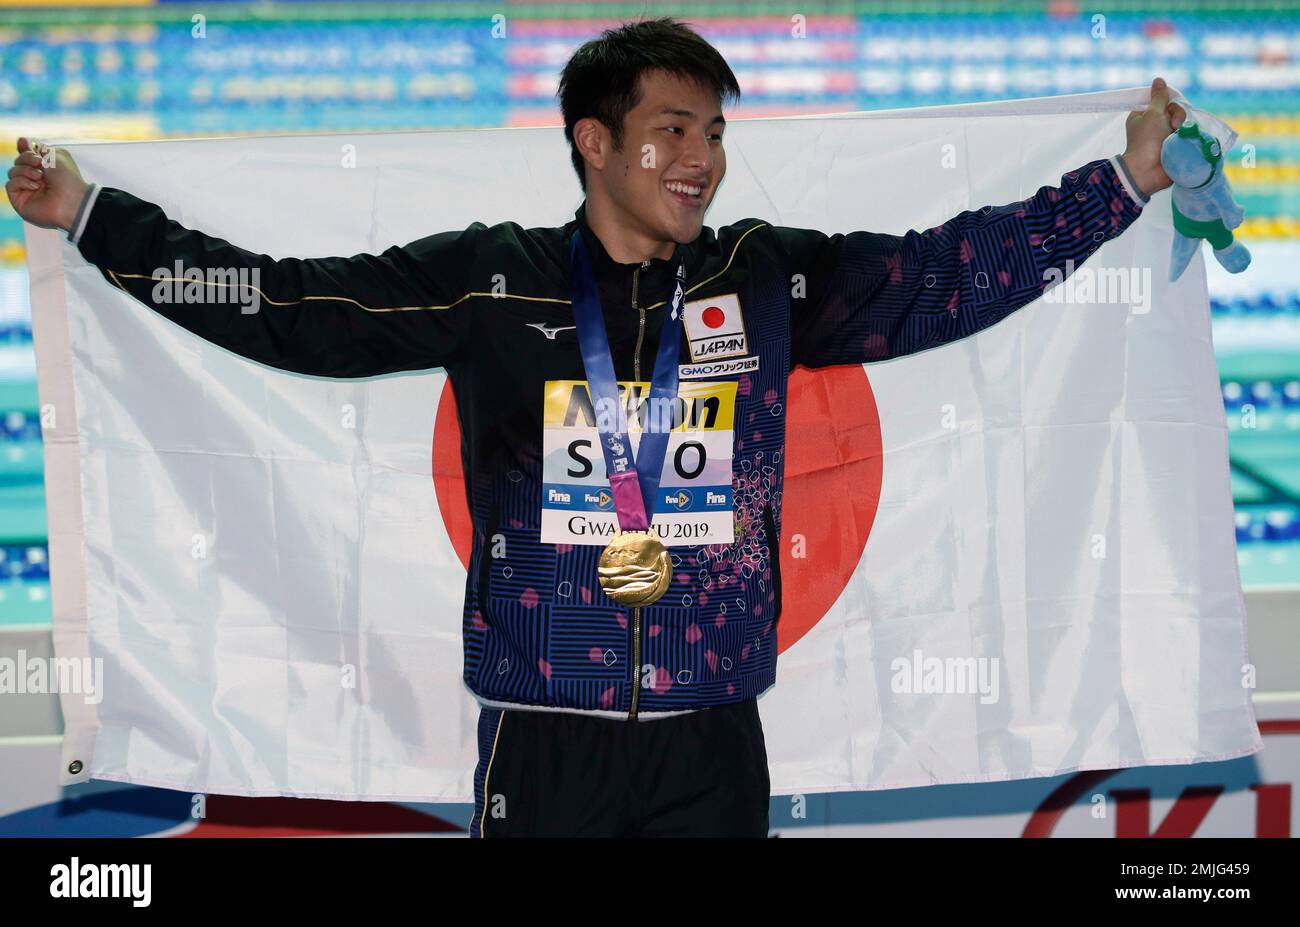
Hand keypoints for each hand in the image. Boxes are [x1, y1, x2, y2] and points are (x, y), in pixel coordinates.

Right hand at [5, 137, 89, 232]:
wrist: (71, 199)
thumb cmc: (67, 178)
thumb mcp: (55, 155)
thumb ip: (38, 148)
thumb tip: (22, 141)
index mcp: (45, 169)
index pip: (26, 156)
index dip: (24, 150)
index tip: (24, 143)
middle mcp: (36, 179)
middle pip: (18, 161)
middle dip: (26, 158)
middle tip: (39, 163)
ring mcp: (27, 190)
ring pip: (13, 172)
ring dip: (26, 171)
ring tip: (40, 177)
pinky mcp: (20, 200)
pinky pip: (10, 184)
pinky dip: (22, 182)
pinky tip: (35, 186)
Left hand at [1121, 77, 1187, 197]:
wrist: (1149, 170)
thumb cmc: (1146, 140)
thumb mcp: (1152, 113)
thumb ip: (1158, 97)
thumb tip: (1158, 79)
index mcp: (1143, 116)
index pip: (1160, 100)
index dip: (1167, 101)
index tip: (1167, 106)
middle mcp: (1154, 125)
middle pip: (1174, 109)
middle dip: (1176, 114)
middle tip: (1173, 124)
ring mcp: (1165, 135)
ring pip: (1182, 120)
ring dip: (1182, 125)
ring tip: (1178, 133)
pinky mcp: (1176, 145)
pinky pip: (1187, 133)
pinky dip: (1188, 134)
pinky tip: (1187, 138)